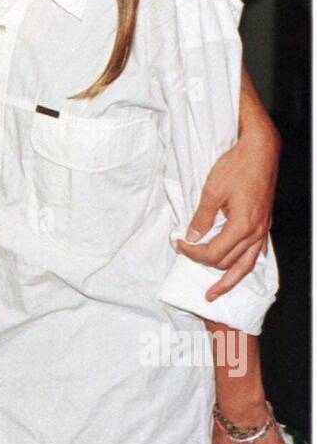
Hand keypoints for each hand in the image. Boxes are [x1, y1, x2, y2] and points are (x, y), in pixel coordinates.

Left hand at [177, 126, 279, 301]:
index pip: (213, 253)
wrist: (260, 151)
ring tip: (216, 293)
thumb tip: (192, 236)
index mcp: (242, 226)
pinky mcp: (264, 224)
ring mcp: (262, 230)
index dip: (193, 253)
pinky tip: (237, 270)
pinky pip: (256, 254)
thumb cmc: (236, 166)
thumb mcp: (212, 190)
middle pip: (227, 262)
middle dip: (204, 262)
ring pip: (246, 265)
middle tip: (187, 257)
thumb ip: (202, 217)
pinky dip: (244, 265)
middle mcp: (255, 233)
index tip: (179, 244)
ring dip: (229, 280)